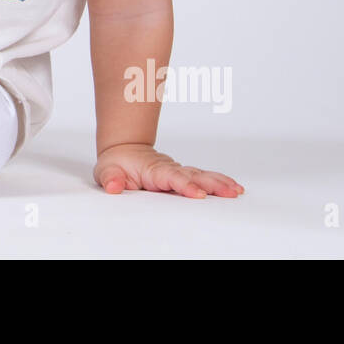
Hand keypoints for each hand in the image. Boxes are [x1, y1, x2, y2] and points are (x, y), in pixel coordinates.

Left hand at [94, 143, 244, 197]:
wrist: (124, 150)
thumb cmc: (117, 164)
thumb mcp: (107, 171)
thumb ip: (110, 179)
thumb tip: (113, 187)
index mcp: (154, 171)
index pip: (172, 178)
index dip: (185, 185)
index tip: (198, 193)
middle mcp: (170, 169)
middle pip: (194, 176)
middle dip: (213, 184)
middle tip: (231, 192)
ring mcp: (179, 171)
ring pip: (202, 176)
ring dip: (220, 183)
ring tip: (237, 190)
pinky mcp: (184, 175)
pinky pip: (204, 177)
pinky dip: (219, 181)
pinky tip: (234, 187)